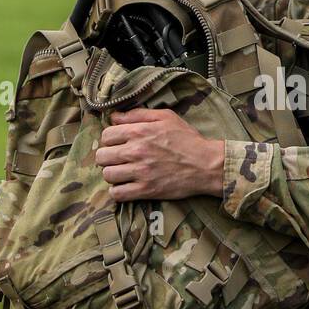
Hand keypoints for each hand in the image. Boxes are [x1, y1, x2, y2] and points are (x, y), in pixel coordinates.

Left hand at [95, 108, 224, 200]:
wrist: (206, 164)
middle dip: (108, 157)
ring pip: (107, 175)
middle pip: (102, 156)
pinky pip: (117, 193)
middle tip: (119, 159)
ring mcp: (140, 172)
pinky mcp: (146, 190)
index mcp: (139, 131)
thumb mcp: (166, 117)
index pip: (106, 135)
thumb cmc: (188, 139)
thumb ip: (138, 114)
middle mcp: (136, 151)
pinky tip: (125, 186)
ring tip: (122, 173)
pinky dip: (118, 191)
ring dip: (112, 174)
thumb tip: (115, 117)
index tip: (118, 144)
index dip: (110, 139)